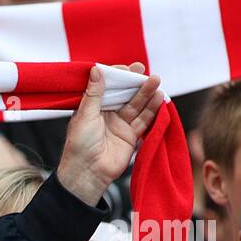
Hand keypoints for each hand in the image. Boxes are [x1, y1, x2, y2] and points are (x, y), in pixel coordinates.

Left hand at [56, 63, 162, 205]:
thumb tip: (96, 69)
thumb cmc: (80, 145)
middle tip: (144, 70)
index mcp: (93, 108)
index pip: (107, 87)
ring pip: (136, 106)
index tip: (127, 68)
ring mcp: (120, 125)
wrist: (87, 173)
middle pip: (124, 94)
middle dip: (135, 82)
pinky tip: (160, 99)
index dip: (117, 76)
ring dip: (147, 94)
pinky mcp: (131, 136)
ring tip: (156, 81)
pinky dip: (153, 110)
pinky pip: (144, 121)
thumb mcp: (85, 116)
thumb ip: (94, 93)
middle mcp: (107, 115)